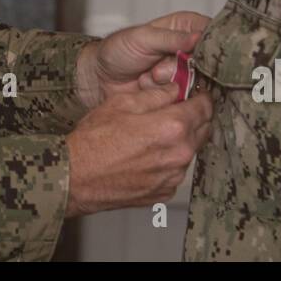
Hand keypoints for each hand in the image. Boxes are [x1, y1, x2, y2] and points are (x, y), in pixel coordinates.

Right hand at [64, 84, 212, 217]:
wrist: (76, 177)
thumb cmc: (94, 140)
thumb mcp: (122, 103)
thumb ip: (156, 94)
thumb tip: (175, 88)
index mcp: (172, 127)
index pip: (205, 108)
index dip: (201, 97)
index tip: (195, 94)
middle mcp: (179, 154)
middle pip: (203, 130)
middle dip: (193, 118)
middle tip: (175, 111)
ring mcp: (173, 176)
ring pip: (189, 151)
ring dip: (180, 141)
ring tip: (153, 136)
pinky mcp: (164, 192)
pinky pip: (175, 171)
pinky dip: (168, 161)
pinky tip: (146, 156)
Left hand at [75, 11, 208, 107]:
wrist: (100, 78)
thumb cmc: (118, 51)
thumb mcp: (142, 38)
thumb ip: (171, 38)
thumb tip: (198, 37)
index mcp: (184, 27)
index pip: (212, 34)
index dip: (207, 46)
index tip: (191, 55)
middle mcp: (190, 49)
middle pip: (207, 63)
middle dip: (181, 68)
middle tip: (157, 68)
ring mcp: (185, 73)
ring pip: (197, 82)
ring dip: (170, 82)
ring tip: (148, 75)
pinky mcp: (179, 93)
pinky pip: (186, 98)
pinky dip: (165, 95)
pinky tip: (149, 87)